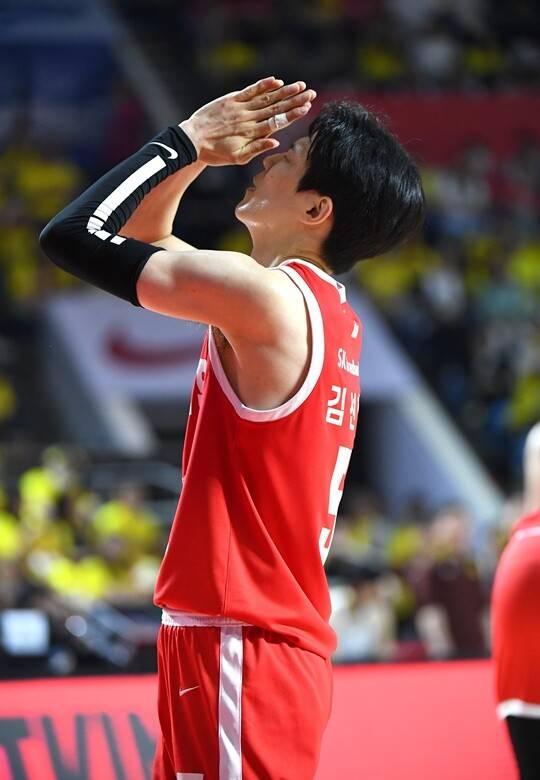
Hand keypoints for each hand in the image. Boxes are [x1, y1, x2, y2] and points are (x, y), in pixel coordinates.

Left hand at [179, 77, 315, 165]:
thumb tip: (276, 142)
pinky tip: (276, 80)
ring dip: (284, 91)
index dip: (292, 114)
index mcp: (251, 134)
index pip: (276, 122)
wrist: (192, 140)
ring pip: (266, 98)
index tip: (306, 108)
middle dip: (294, 101)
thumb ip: (257, 149)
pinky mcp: (230, 100)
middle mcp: (248, 118)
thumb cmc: (215, 153)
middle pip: (275, 108)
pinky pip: (250, 91)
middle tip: (310, 93)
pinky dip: (263, 85)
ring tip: (299, 86)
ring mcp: (239, 107)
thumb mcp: (237, 158)